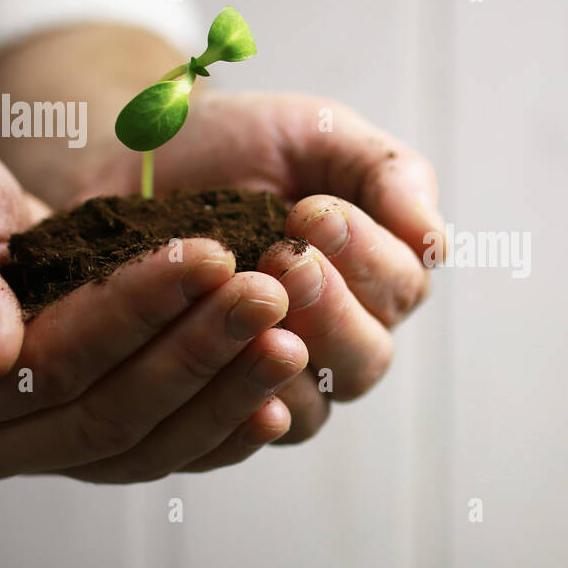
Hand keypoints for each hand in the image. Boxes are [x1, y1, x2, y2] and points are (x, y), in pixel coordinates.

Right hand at [0, 127, 308, 484]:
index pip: (53, 361)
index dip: (138, 310)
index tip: (214, 255)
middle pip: (108, 413)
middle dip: (199, 352)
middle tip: (273, 294)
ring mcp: (31, 454)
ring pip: (144, 446)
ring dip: (225, 394)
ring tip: (291, 340)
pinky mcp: (80, 444)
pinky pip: (159, 454)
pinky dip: (221, 431)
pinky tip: (279, 399)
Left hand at [86, 91, 445, 442]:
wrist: (131, 159)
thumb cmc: (235, 144)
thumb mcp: (320, 133)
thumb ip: (388, 174)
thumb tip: (436, 241)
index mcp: (376, 276)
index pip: (400, 287)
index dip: (364, 255)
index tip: (311, 211)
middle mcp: (340, 337)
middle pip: (366, 359)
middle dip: (329, 309)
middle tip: (285, 258)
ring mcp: (282, 380)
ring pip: (315, 404)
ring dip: (284, 357)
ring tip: (248, 301)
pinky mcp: (221, 406)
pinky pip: (242, 434)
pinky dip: (242, 409)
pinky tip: (227, 370)